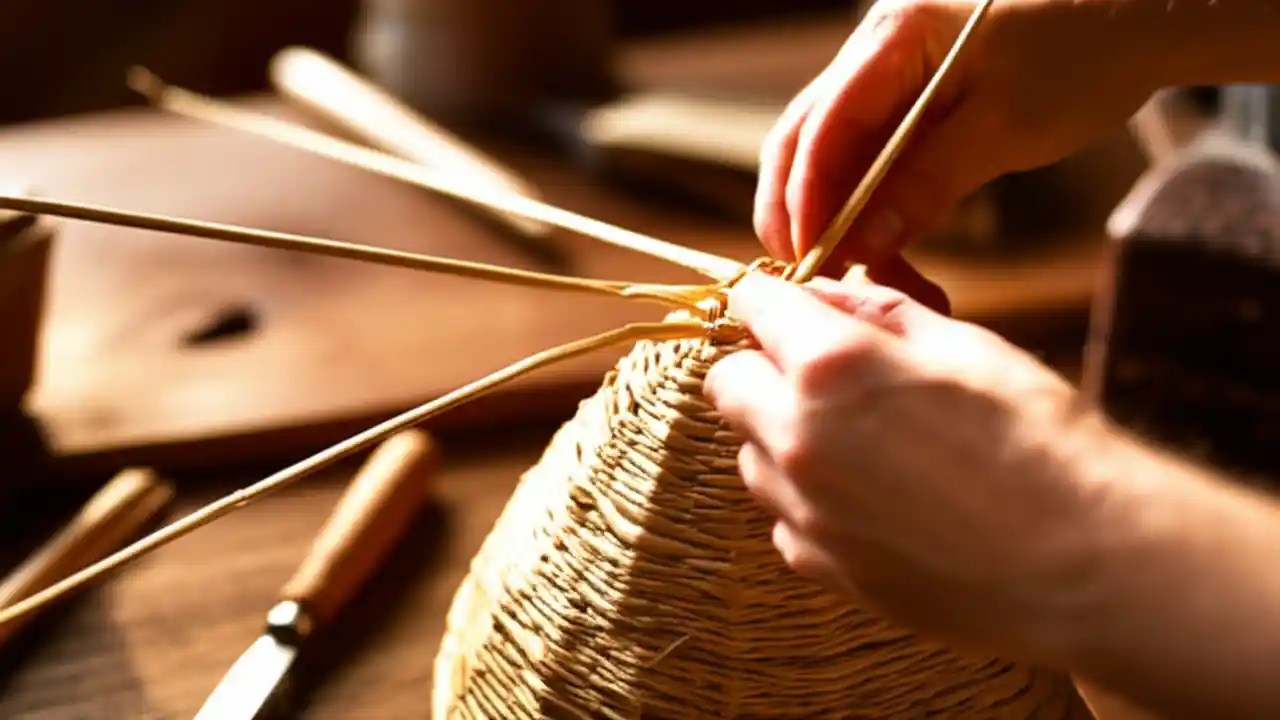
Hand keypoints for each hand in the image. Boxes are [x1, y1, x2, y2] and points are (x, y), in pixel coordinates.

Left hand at [704, 271, 1114, 662]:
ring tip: (860, 441)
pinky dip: (809, 498)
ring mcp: (803, 509)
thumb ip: (881, 314)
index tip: (784, 305)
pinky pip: (784, 516)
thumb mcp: (966, 345)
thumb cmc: (1040, 442)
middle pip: (728, 384)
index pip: (752, 306)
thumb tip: (828, 296)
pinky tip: (875, 498)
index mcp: (831, 367)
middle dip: (762, 367)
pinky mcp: (819, 564)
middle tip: (821, 372)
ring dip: (782, 436)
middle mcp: (797, 437)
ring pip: (751, 454)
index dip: (768, 298)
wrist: (1082, 563)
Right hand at [756, 0, 1158, 269]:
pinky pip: (870, 163)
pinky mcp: (910, 106)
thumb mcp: (1004, 126)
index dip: (805, 199)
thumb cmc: (1079, 54)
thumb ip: (926, 183)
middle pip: (803, 141)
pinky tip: (886, 250)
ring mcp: (888, 79)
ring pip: (831, 159)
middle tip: (812, 279)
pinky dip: (870, 209)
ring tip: (857, 276)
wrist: (1135, 19)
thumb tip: (861, 244)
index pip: (820, 127)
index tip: (810, 261)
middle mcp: (874, 55)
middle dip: (798, 212)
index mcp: (891, 39)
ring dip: (835, 219)